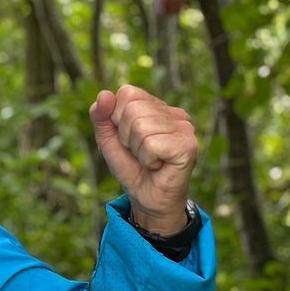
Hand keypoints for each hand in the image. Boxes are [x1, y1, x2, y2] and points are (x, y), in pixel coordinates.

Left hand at [89, 85, 196, 235]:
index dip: (117, 118)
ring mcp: (184, 128)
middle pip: (133, 109)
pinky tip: (158, 165)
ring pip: (141, 126)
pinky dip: (147, 159)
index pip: (127, 93)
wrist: (146, 197)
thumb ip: (101, 116)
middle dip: (126, 136)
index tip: (126, 138)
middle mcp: (174, 113)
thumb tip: (104, 94)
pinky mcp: (188, 145)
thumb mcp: (108, 139)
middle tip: (138, 151)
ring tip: (148, 159)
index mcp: (156, 106)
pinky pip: (152, 144)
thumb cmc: (131, 166)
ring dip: (137, 149)